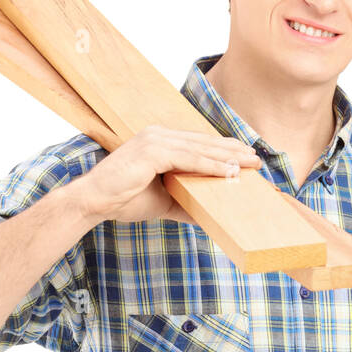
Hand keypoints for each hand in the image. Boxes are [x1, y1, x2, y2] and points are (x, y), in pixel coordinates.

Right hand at [76, 125, 262, 224]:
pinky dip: (210, 165)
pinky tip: (229, 172)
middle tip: (256, 159)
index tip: (245, 158)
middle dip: (232, 151)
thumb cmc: (123, 199)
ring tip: (249, 165)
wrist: (94, 202)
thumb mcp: (163, 201)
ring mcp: (155, 140)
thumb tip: (206, 216)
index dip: (223, 150)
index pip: (198, 144)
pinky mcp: (152, 151)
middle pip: (203, 143)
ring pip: (200, 149)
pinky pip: (189, 159)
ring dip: (227, 157)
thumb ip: (185, 202)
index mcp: (159, 141)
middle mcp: (158, 135)